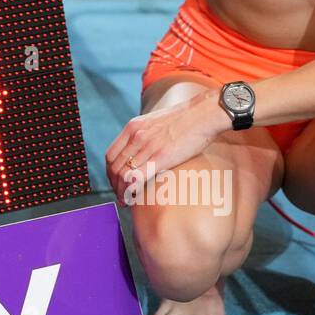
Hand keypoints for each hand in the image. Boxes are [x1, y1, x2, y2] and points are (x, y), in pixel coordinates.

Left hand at [103, 90, 228, 205]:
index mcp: (133, 127)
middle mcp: (136, 136)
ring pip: (123, 174)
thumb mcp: (155, 122)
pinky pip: (137, 177)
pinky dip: (130, 190)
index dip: (110, 173)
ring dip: (121, 191)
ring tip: (125, 200)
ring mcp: (147, 146)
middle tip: (119, 196)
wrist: (203, 113)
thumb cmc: (185, 119)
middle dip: (114, 185)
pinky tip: (133, 198)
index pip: (110, 155)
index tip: (115, 183)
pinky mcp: (161, 157)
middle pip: (114, 167)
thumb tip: (140, 150)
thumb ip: (143, 134)